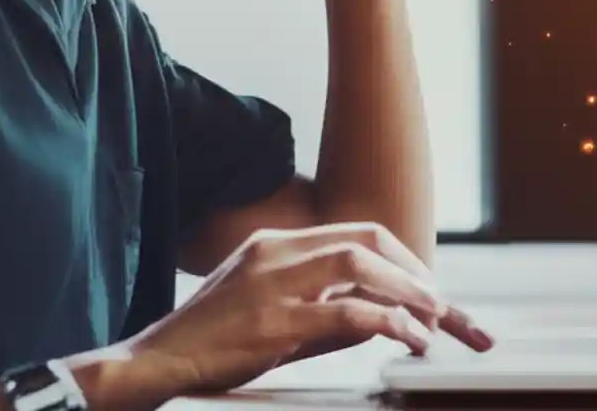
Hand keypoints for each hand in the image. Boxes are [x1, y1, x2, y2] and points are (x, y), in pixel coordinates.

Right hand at [93, 223, 492, 402]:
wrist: (153, 363)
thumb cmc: (213, 342)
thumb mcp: (273, 312)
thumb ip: (325, 310)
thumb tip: (383, 319)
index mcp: (277, 242)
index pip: (358, 234)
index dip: (403, 259)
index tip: (429, 288)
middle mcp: (278, 251)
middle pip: (368, 241)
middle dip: (415, 270)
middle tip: (443, 305)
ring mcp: (273, 282)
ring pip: (361, 264)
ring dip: (408, 289)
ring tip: (435, 319)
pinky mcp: (273, 320)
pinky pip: (346, 311)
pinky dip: (388, 321)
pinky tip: (409, 338)